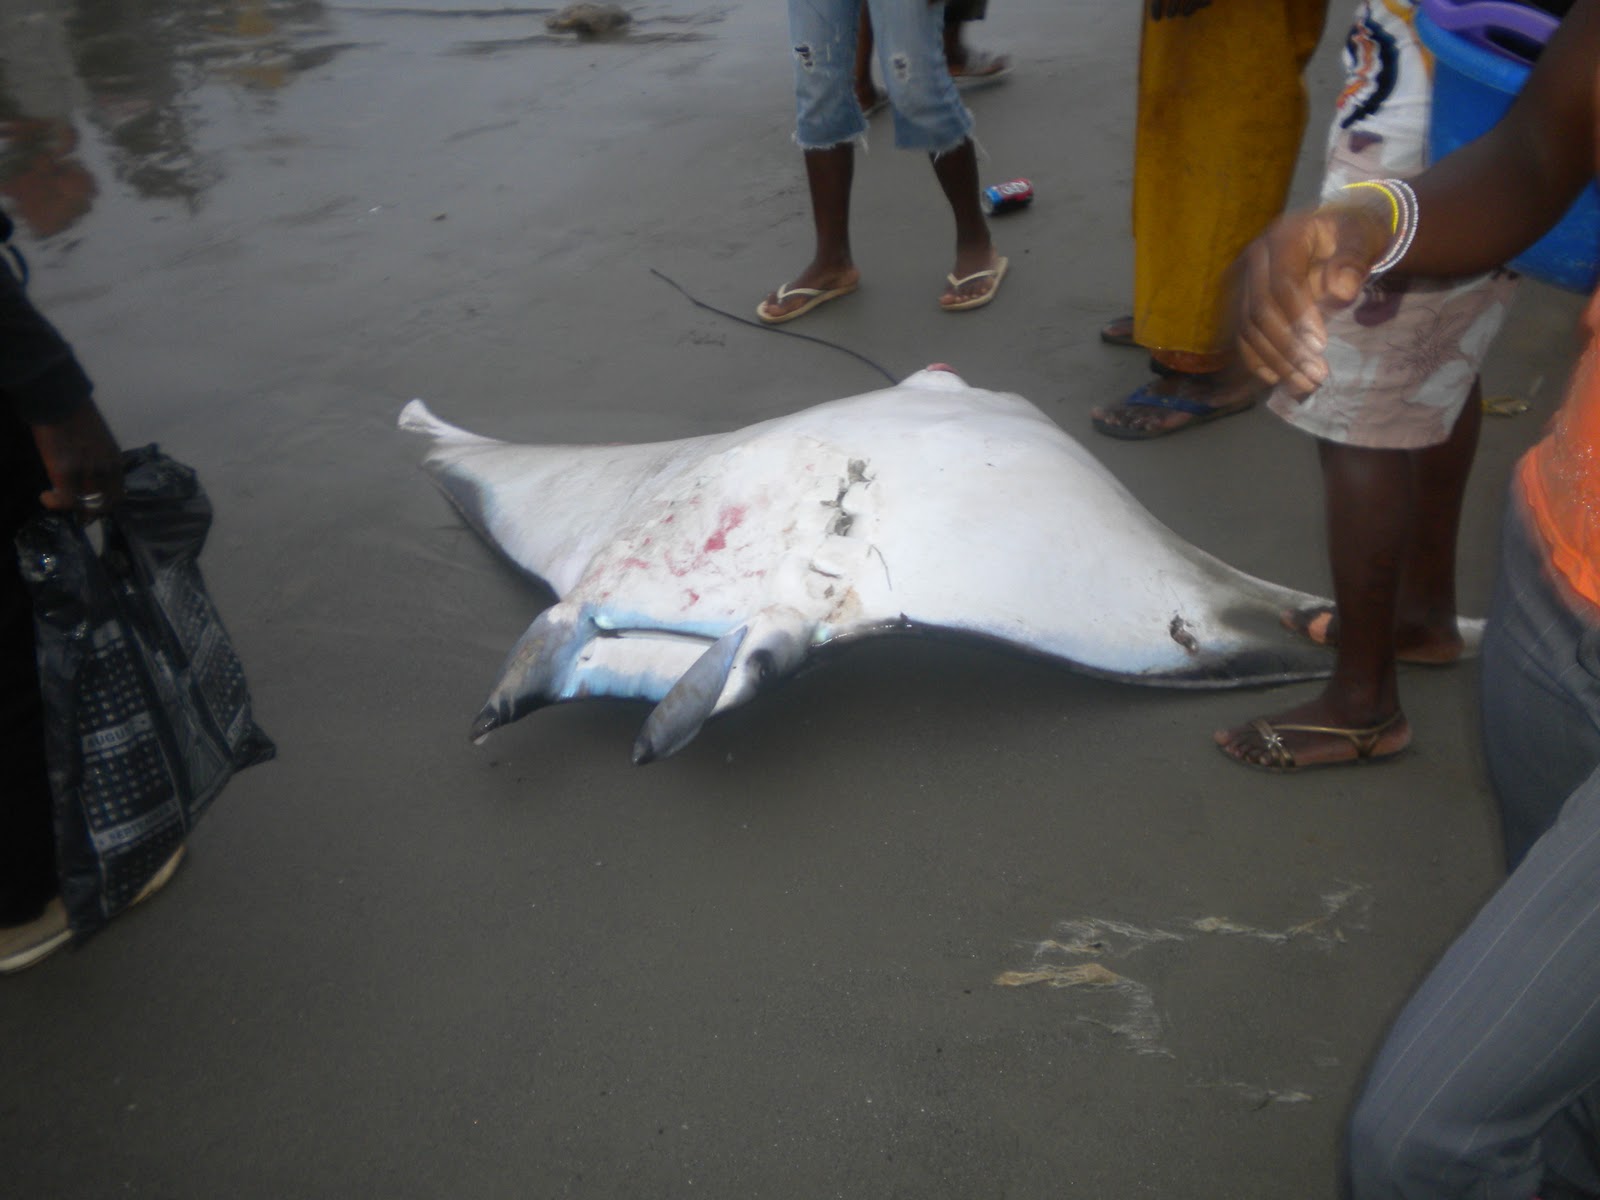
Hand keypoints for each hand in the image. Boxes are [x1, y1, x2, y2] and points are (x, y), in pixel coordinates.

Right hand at [30, 402, 122, 515]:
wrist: (59, 399)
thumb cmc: (74, 416)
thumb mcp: (97, 441)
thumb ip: (97, 460)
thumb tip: (88, 477)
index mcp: (115, 460)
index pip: (118, 494)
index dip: (103, 504)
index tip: (89, 504)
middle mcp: (107, 468)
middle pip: (104, 504)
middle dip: (89, 511)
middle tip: (73, 509)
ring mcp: (88, 471)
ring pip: (84, 504)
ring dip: (70, 506)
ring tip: (56, 499)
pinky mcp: (67, 470)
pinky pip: (65, 499)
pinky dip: (54, 503)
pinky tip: (45, 497)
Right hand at [1232, 200, 1392, 398]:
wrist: (1337, 235)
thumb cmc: (1353, 236)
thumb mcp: (1363, 239)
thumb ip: (1354, 260)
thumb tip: (1343, 290)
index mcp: (1283, 237)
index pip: (1283, 282)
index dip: (1299, 315)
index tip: (1321, 346)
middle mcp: (1255, 258)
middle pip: (1260, 310)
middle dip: (1287, 347)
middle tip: (1316, 375)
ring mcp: (1243, 281)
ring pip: (1248, 328)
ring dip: (1275, 361)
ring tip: (1306, 383)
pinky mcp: (1241, 302)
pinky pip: (1242, 337)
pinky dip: (1258, 361)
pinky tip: (1278, 379)